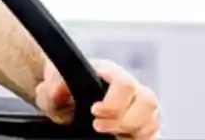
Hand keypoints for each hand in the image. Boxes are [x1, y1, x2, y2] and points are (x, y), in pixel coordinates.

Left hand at [35, 59, 159, 138]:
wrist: (62, 96)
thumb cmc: (60, 89)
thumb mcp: (50, 87)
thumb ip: (52, 88)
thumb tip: (57, 90)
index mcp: (107, 71)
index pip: (124, 84)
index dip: (114, 103)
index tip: (94, 113)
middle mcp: (128, 85)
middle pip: (148, 100)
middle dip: (125, 120)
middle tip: (99, 128)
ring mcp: (137, 103)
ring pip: (154, 116)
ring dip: (135, 131)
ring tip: (112, 135)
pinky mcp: (142, 120)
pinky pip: (155, 130)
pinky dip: (143, 138)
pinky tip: (124, 138)